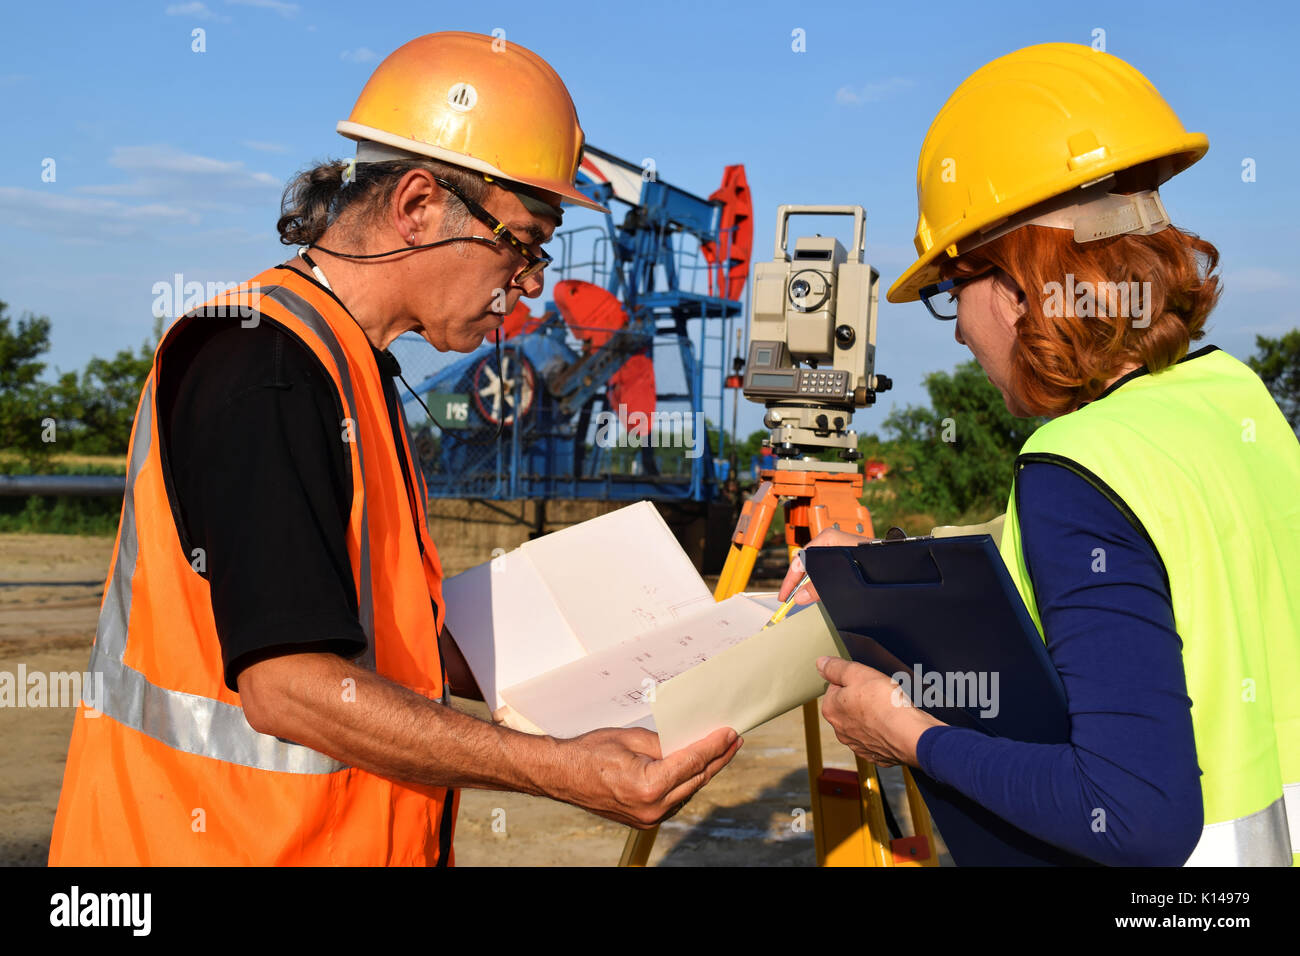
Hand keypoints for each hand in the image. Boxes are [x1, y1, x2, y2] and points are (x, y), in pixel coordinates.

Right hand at [555, 725, 741, 828]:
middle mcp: (652, 808)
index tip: (731, 733)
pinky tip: (696, 768)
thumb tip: (689, 742)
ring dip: (705, 771)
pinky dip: (687, 782)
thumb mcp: (632, 739)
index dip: (715, 746)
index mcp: (649, 786)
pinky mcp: (644, 820)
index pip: (693, 762)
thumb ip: (666, 744)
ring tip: (721, 751)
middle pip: (696, 779)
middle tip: (734, 741)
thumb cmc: (590, 753)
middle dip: (718, 758)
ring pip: (688, 790)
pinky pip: (675, 799)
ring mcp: (648, 818)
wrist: (562, 775)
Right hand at [778, 528, 873, 605]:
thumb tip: (800, 597)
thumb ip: (818, 588)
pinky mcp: (845, 555)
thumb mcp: (841, 577)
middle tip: (790, 598)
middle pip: (806, 563)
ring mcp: (838, 547)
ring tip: (802, 596)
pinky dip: (820, 580)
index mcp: (827, 539)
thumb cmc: (874, 562)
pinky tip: (818, 590)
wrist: (896, 564)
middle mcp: (831, 540)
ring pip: (816, 566)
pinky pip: (826, 567)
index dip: (790, 581)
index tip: (784, 596)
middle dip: (798, 582)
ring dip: (809, 582)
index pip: (799, 560)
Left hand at [817, 656, 943, 766]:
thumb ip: (836, 668)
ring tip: (890, 708)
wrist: (911, 734)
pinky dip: (885, 731)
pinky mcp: (876, 755)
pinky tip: (895, 724)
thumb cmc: (886, 704)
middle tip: (880, 693)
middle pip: (848, 706)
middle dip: (862, 699)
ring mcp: (858, 745)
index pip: (835, 687)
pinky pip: (878, 738)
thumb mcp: (857, 673)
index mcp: (831, 710)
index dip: (853, 680)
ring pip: (863, 723)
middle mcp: (840, 730)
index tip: (866, 681)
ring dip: (873, 715)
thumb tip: (821, 663)